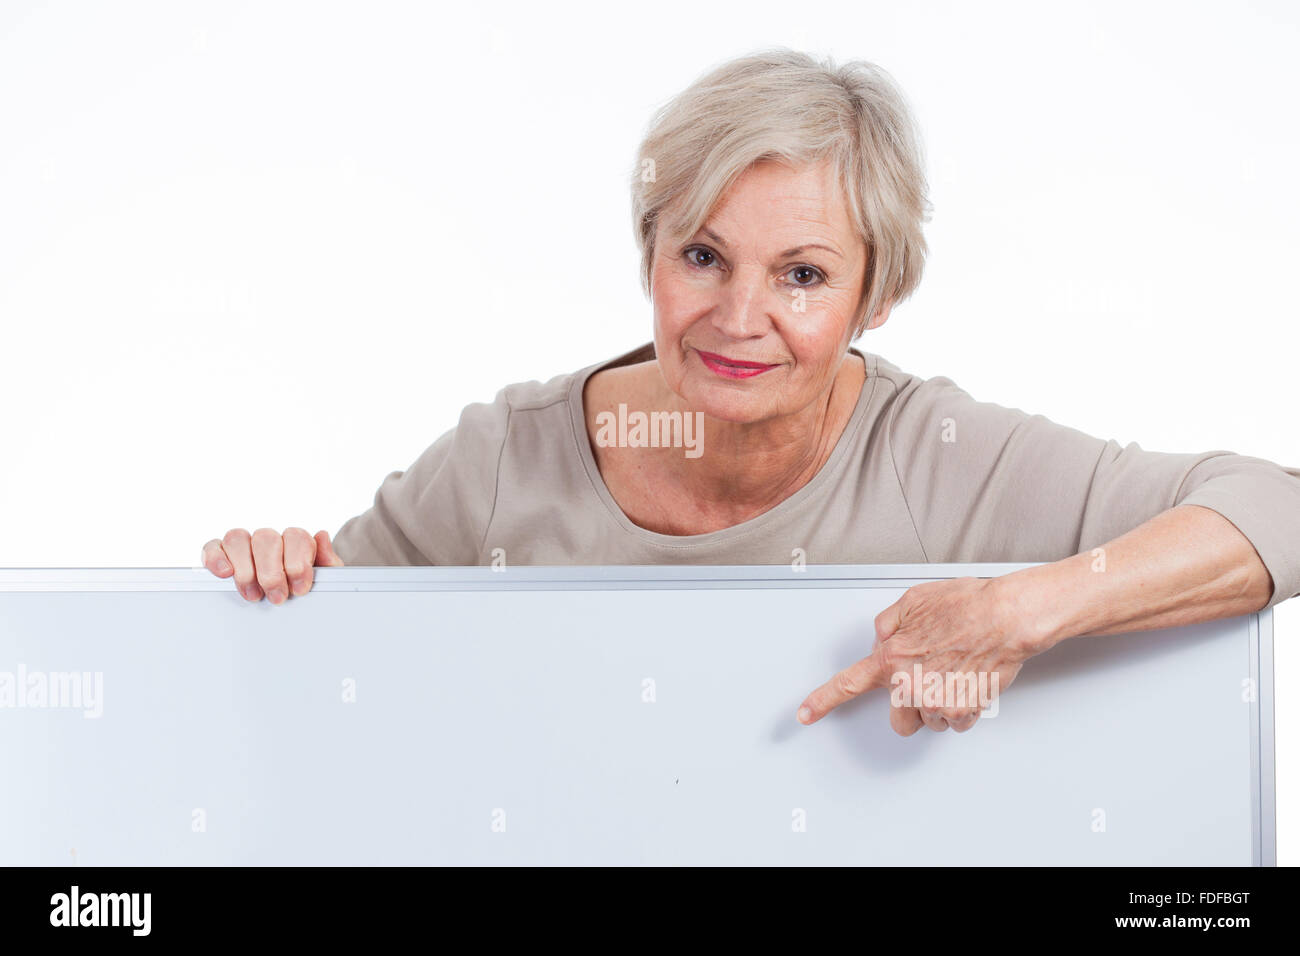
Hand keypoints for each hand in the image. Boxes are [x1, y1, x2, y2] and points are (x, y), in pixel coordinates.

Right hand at [201, 528, 343, 603]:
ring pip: (238, 538)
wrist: (288, 603)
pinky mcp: (219, 554)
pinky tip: (225, 574)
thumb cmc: (304, 589)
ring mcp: (243, 544)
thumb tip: (321, 535)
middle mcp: (268, 538)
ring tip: (253, 595)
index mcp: (295, 541)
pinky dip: (216, 558)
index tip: (299, 588)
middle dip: (272, 571)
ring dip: (246, 569)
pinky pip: (212, 547)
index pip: (295, 537)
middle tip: (277, 597)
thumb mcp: (324, 580)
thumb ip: (327, 560)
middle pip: (266, 539)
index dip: (297, 563)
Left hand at [796, 576, 1044, 734]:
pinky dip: (963, 709)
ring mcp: (935, 700)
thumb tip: (881, 638)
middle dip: (910, 707)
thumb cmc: (968, 605)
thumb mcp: (914, 600)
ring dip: (940, 706)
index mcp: (892, 656)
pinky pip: (956, 723)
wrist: (1007, 617)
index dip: (823, 701)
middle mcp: (909, 683)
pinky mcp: (961, 711)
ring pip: (930, 721)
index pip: (848, 684)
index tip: (806, 714)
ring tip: (957, 675)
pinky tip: (970, 683)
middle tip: (930, 684)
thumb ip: (889, 623)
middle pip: (899, 719)